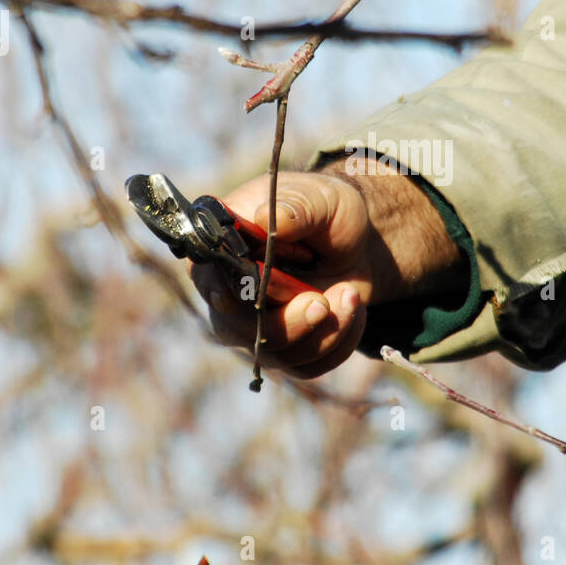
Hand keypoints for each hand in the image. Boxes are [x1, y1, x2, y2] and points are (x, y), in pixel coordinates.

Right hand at [190, 158, 463, 377]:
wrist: (359, 240)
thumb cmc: (327, 210)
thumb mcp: (320, 199)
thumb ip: (296, 207)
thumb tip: (266, 218)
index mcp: (225, 245)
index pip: (206, 274)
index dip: (219, 289)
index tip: (240, 298)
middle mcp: (231, 291)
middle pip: (236, 327)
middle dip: (284, 322)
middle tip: (321, 303)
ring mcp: (256, 324)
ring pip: (275, 354)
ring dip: (321, 332)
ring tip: (350, 295)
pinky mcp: (288, 347)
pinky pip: (307, 366)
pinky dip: (338, 343)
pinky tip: (353, 310)